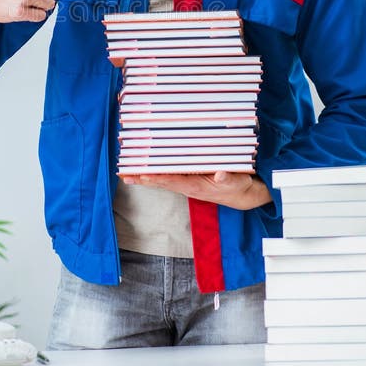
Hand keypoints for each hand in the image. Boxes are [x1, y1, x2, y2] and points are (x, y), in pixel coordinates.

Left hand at [121, 170, 271, 210]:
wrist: (241, 195)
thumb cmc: (238, 186)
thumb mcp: (238, 181)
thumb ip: (230, 178)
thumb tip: (221, 174)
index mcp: (197, 186)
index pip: (174, 181)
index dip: (159, 178)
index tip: (144, 175)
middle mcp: (187, 186)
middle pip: (161, 182)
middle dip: (143, 179)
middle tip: (124, 175)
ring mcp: (185, 183)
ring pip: (161, 179)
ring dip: (144, 176)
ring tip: (125, 173)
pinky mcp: (186, 179)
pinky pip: (166, 175)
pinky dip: (152, 172)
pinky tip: (141, 170)